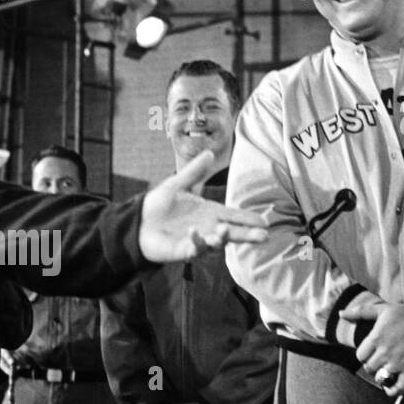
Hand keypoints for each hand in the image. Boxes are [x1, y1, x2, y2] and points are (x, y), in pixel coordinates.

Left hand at [139, 151, 266, 262]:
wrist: (137, 222)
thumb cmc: (158, 205)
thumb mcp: (177, 184)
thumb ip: (194, 172)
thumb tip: (209, 152)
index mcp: (210, 213)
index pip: (235, 217)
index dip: (250, 219)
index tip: (266, 222)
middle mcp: (208, 228)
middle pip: (232, 234)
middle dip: (248, 235)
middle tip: (263, 236)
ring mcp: (196, 241)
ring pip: (214, 244)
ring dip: (220, 239)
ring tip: (224, 232)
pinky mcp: (182, 251)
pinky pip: (192, 249)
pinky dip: (195, 241)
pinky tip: (194, 231)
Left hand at [348, 300, 403, 394]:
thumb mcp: (381, 309)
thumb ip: (359, 312)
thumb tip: (340, 314)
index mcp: (377, 338)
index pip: (360, 356)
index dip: (364, 355)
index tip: (371, 352)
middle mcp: (386, 352)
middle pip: (369, 367)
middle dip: (372, 365)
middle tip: (379, 361)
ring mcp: (400, 362)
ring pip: (380, 378)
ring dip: (381, 376)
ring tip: (386, 371)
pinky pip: (399, 388)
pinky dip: (393, 391)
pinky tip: (390, 388)